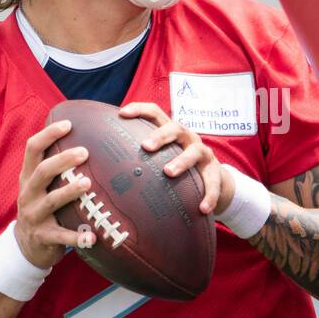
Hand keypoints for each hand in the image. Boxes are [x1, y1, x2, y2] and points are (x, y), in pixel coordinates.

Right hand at [14, 119, 97, 268]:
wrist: (26, 246)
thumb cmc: (42, 207)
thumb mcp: (41, 187)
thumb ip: (56, 168)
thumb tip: (88, 140)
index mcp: (28, 177)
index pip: (32, 149)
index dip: (48, 134)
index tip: (68, 124)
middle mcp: (28, 193)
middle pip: (42, 171)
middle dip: (62, 160)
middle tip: (85, 152)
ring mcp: (34, 215)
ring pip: (50, 201)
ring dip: (69, 192)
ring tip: (87, 184)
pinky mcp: (43, 237)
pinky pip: (60, 237)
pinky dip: (77, 238)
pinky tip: (93, 238)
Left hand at [118, 102, 233, 213]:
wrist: (212, 179)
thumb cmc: (177, 166)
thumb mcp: (162, 157)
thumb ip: (141, 157)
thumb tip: (102, 165)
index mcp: (172, 132)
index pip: (155, 113)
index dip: (140, 110)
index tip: (122, 113)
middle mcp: (188, 138)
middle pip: (175, 128)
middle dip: (160, 136)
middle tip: (145, 147)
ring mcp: (203, 153)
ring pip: (195, 152)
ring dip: (181, 161)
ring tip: (168, 173)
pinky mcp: (215, 171)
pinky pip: (213, 182)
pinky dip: (209, 195)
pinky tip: (202, 208)